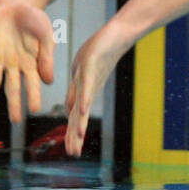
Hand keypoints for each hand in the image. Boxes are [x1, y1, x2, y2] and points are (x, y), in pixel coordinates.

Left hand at [0, 0, 55, 124]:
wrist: (15, 3)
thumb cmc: (34, 19)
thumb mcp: (46, 35)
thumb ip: (47, 57)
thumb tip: (49, 81)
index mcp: (30, 62)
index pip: (32, 83)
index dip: (33, 96)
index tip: (35, 110)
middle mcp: (13, 64)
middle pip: (13, 87)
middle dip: (14, 104)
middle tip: (15, 121)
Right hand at [65, 25, 129, 156]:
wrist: (118, 34)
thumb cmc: (100, 50)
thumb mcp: (81, 73)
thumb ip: (75, 91)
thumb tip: (69, 111)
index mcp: (84, 91)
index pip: (76, 116)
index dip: (72, 133)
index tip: (71, 151)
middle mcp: (89, 88)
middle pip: (80, 116)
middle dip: (76, 135)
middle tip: (73, 155)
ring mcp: (90, 78)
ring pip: (84, 104)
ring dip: (80, 122)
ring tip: (78, 139)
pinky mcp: (91, 66)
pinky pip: (87, 85)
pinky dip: (84, 98)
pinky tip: (82, 110)